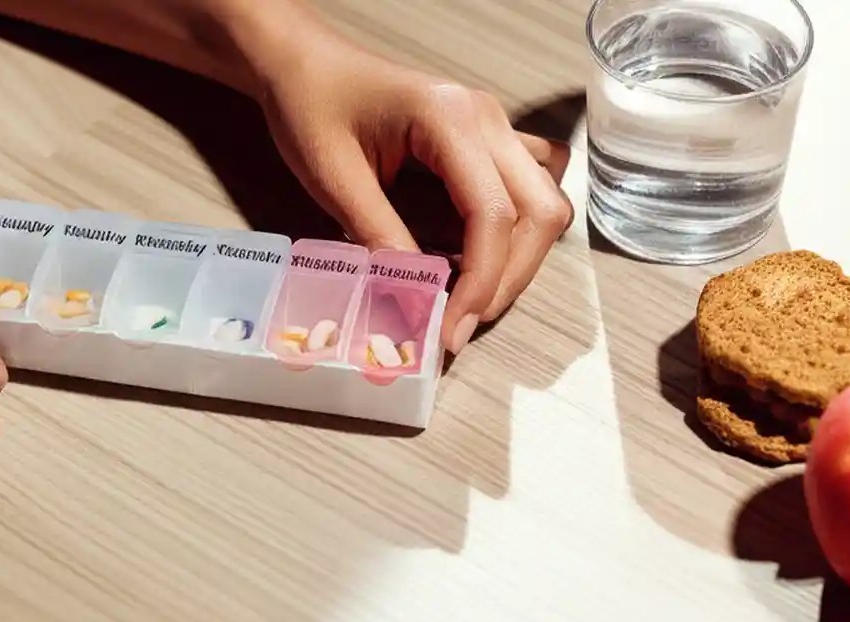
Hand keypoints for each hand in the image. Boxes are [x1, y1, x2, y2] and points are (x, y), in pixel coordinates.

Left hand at [256, 39, 572, 353]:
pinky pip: (533, 185)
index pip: (493, 215)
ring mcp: (495, 126)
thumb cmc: (312, 107)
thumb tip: (414, 300)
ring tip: (472, 297)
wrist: (304, 64)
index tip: (450, 331)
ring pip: (546, 202)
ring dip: (521, 258)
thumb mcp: (333, 177)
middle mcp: (488, 119)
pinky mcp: (489, 140)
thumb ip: (378, 235)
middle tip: (462, 323)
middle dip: (509, 279)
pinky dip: (520, 228)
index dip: (480, 283)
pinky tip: (481, 254)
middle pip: (540, 212)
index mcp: (450, 119)